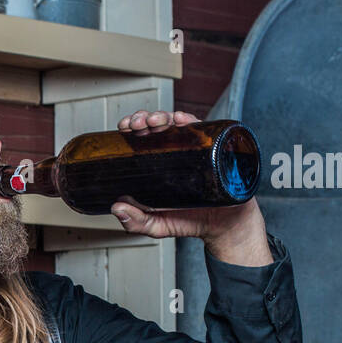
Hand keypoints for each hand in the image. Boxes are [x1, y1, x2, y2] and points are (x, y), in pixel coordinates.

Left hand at [112, 109, 272, 265]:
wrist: (224, 226)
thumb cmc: (190, 221)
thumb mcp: (157, 225)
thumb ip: (136, 221)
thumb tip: (117, 208)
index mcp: (157, 165)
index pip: (141, 138)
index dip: (130, 128)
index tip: (123, 128)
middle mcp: (175, 153)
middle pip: (156, 126)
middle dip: (143, 118)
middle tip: (136, 124)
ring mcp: (194, 150)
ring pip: (176, 123)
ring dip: (163, 116)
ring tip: (154, 121)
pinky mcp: (214, 150)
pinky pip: (203, 129)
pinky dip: (191, 120)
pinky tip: (181, 119)